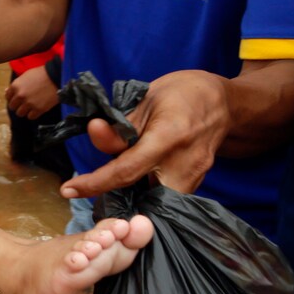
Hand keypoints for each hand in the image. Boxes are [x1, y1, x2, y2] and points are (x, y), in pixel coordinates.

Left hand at [6, 65, 59, 119]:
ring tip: (30, 107)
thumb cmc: (41, 74)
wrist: (56, 76)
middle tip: (24, 103)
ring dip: (24, 111)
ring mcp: (29, 103)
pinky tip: (37, 109)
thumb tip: (7, 91)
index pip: (7, 97)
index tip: (17, 99)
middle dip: (17, 105)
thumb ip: (16, 85)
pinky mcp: (38, 109)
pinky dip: (33, 114)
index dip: (12, 98)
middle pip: (12, 107)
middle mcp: (20, 96)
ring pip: (20, 113)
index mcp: (15, 86)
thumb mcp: (25, 76)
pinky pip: (31, 117)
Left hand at [61, 70, 229, 198]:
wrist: (225, 101)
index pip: (126, 170)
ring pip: (155, 201)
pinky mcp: (198, 181)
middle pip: (143, 196)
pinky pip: (167, 195)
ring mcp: (195, 176)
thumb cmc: (181, 93)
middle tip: (94, 190)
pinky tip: (136, 179)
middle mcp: (184, 163)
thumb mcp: (146, 99)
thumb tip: (94, 132)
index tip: (69, 190)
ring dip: (133, 196)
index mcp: (168, 137)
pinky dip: (148, 191)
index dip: (95, 183)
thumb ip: (122, 125)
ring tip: (114, 182)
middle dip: (118, 200)